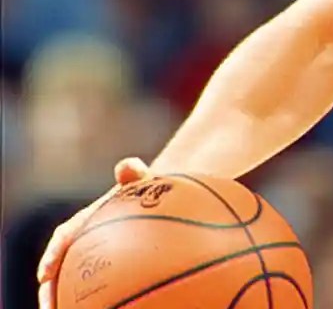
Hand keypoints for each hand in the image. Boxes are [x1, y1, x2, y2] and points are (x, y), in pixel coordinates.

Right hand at [36, 157, 151, 308]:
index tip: (45, 275)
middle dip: (50, 290)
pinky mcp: (107, 268)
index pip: (64, 237)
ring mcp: (93, 256)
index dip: (52, 255)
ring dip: (68, 300)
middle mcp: (84, 240)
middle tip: (49, 308)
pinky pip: (99, 288)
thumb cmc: (149, 189)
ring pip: (74, 283)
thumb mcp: (143, 180)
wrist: (158, 197)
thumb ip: (134, 173)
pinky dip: (96, 300)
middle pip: (60, 268)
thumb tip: (128, 167)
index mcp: (86, 220)